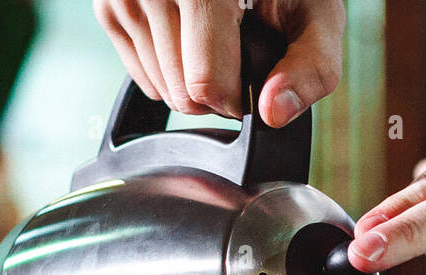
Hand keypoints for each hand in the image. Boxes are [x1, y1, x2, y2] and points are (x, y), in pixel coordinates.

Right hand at [93, 0, 344, 124]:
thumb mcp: (316, 15)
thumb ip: (311, 68)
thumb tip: (273, 114)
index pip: (205, 83)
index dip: (237, 98)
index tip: (253, 74)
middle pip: (180, 94)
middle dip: (215, 93)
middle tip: (236, 53)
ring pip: (160, 90)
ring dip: (193, 83)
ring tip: (214, 39)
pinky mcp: (109, 7)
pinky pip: (143, 77)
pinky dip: (171, 71)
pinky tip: (189, 38)